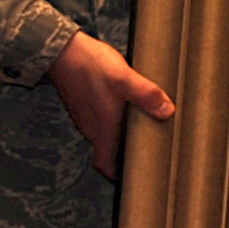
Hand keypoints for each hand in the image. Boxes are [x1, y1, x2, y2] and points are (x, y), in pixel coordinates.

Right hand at [51, 31, 175, 174]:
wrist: (60, 49)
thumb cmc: (89, 66)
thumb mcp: (124, 79)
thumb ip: (146, 95)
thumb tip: (167, 112)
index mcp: (102, 130)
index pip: (105, 165)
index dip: (117, 176)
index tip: (133, 178)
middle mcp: (90, 128)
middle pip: (107, 152)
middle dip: (124, 156)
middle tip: (146, 152)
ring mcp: (84, 116)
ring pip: (103, 135)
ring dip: (119, 136)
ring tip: (140, 129)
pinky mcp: (82, 103)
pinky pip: (98, 120)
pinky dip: (111, 120)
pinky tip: (124, 107)